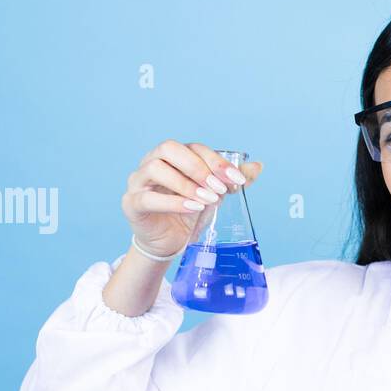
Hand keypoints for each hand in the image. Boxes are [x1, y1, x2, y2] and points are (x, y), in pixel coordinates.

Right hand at [121, 140, 263, 258]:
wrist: (170, 242)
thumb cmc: (189, 213)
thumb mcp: (214, 195)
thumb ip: (232, 180)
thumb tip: (258, 166)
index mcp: (173, 156)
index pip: (193, 148)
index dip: (216, 162)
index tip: (236, 181)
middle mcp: (152, 162)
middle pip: (169, 149)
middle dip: (198, 168)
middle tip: (218, 188)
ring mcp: (138, 182)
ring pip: (156, 168)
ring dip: (186, 184)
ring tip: (207, 200)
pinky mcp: (132, 204)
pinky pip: (148, 198)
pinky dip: (174, 202)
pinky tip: (193, 208)